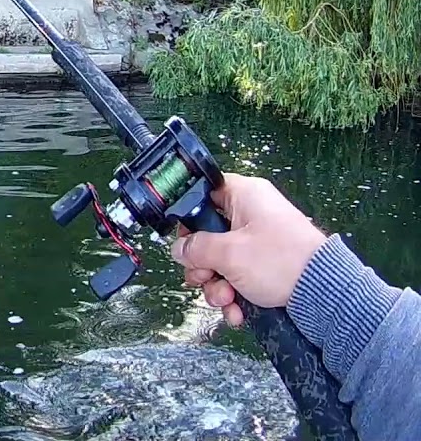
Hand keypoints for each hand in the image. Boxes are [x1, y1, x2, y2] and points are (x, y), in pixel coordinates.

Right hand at [170, 173, 327, 327]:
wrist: (325, 295)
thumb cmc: (286, 262)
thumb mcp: (228, 253)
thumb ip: (195, 248)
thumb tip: (180, 249)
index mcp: (245, 195)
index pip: (204, 195)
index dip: (190, 220)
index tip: (187, 241)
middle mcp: (252, 215)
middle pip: (208, 236)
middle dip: (203, 265)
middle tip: (206, 276)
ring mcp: (260, 241)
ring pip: (221, 262)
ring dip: (217, 286)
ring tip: (226, 298)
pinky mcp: (267, 265)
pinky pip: (238, 277)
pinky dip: (234, 295)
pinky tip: (237, 309)